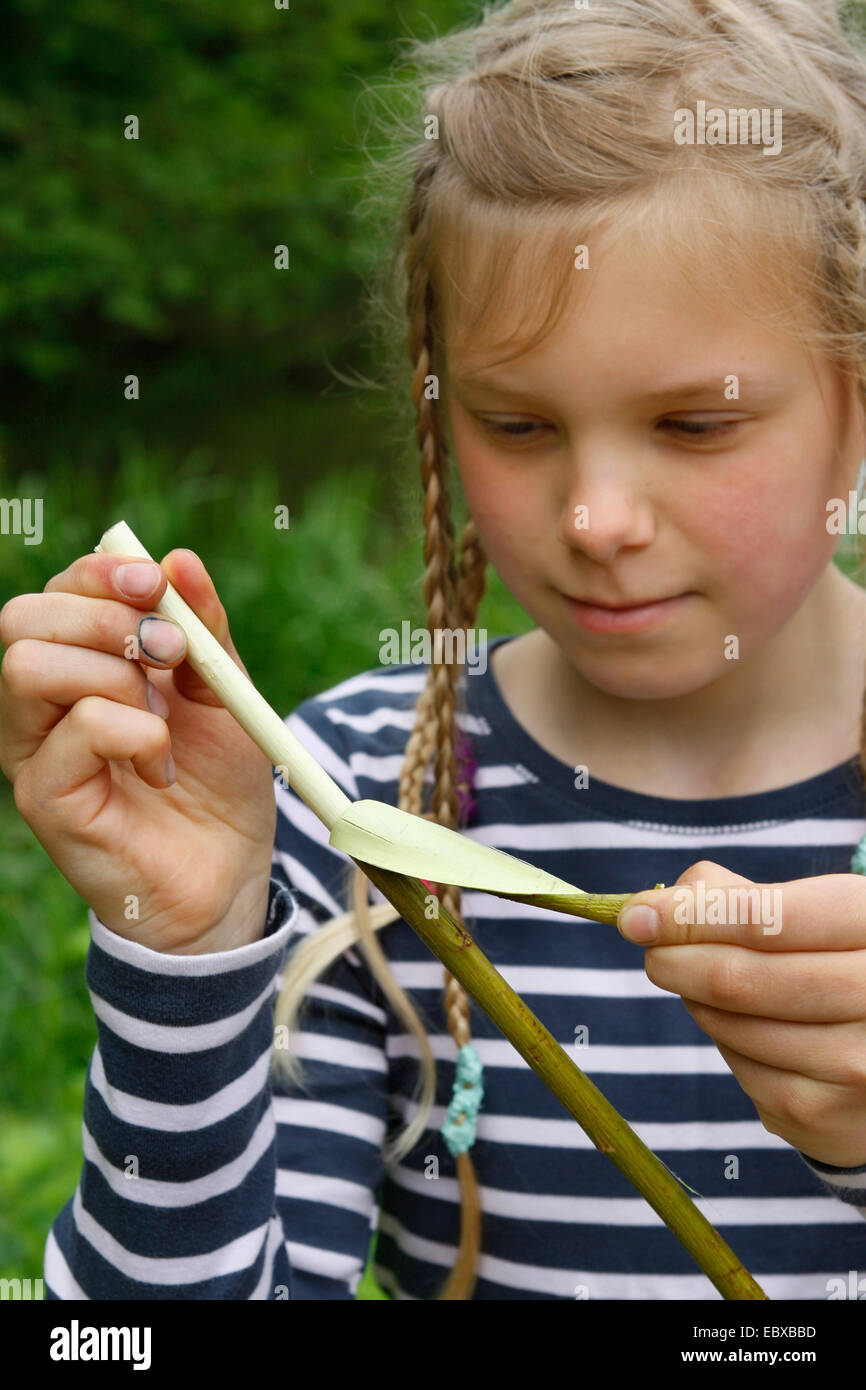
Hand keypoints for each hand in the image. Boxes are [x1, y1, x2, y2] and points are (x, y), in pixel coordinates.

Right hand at [0, 549, 276, 952]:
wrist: (231, 873)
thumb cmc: (219, 784)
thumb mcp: (223, 690)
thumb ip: (201, 628)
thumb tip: (175, 559)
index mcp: (79, 667)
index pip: (56, 592)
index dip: (100, 573)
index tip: (156, 584)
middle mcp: (43, 705)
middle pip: (24, 618)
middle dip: (104, 617)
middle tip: (169, 654)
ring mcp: (35, 751)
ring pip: (29, 666)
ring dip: (115, 676)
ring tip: (163, 718)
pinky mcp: (45, 797)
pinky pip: (77, 730)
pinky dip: (137, 733)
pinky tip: (161, 768)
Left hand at [616, 860, 865, 1167]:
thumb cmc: (838, 962)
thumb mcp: (811, 911)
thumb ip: (739, 895)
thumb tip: (661, 902)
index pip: (768, 918)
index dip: (690, 916)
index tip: (634, 916)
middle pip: (741, 978)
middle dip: (677, 961)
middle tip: (651, 952)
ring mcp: (855, 1064)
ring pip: (731, 1026)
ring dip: (698, 1001)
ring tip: (703, 983)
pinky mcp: (824, 1115)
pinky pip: (740, 1069)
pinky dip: (724, 1041)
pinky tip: (742, 1026)